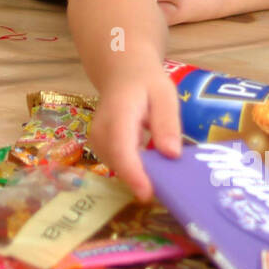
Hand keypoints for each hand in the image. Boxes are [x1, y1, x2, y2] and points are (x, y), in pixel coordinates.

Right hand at [88, 63, 182, 200]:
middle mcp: (101, 128)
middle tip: (167, 192)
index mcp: (119, 113)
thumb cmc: (146, 84)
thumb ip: (167, 122)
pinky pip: (115, 164)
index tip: (148, 194)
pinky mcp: (99, 146)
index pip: (121, 148)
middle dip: (140, 180)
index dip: (133, 174)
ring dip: (137, 177)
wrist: (122, 73)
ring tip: (162, 182)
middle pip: (117, 162)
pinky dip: (132, 171)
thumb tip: (171, 154)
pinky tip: (150, 171)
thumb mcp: (165, 95)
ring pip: (115, 166)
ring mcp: (97, 138)